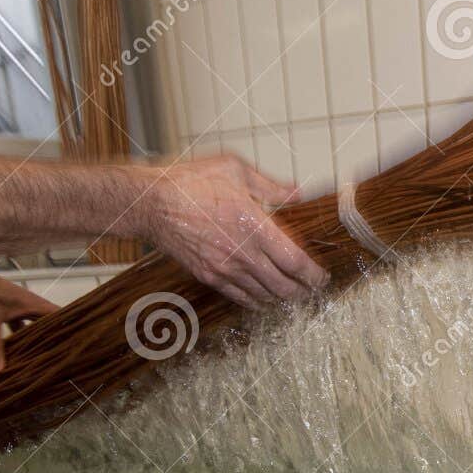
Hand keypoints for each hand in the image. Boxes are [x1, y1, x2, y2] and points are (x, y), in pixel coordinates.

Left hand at [0, 261, 62, 374]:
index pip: (61, 316)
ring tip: (46, 357)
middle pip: (50, 323)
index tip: (79, 345)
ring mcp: (19, 307)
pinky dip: (22, 336)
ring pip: (35, 325)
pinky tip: (20, 350)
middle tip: (66, 357)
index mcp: (32, 304)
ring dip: (39, 338)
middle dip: (57, 338)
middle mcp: (30, 305)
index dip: (72, 328)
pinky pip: (21, 325)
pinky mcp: (9, 309)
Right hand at [134, 155, 328, 309]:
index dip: (313, 275)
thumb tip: (297, 194)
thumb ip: (271, 187)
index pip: (295, 262)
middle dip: (303, 292)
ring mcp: (225, 269)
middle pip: (284, 287)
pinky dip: (257, 302)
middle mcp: (243, 254)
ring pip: (264, 296)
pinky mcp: (209, 276)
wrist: (150, 203)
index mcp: (254, 227)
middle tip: (312, 290)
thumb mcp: (235, 171)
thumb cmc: (191, 181)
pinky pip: (240, 297)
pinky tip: (266, 298)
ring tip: (293, 295)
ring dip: (282, 299)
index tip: (323, 278)